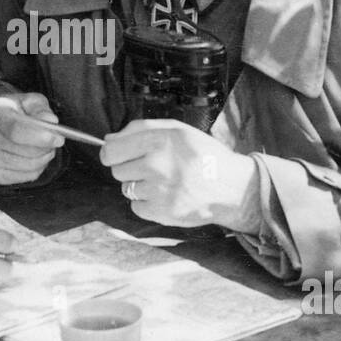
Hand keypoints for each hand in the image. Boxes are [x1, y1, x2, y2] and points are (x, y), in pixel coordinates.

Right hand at [0, 93, 64, 185]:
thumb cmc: (13, 112)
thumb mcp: (27, 101)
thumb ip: (40, 108)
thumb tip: (51, 121)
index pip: (15, 130)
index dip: (39, 136)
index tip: (58, 138)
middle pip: (25, 151)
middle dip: (47, 147)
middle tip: (57, 139)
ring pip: (30, 166)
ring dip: (45, 157)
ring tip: (45, 146)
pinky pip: (29, 176)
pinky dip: (39, 167)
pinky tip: (35, 156)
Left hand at [101, 120, 262, 231]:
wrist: (231, 187)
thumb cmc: (203, 155)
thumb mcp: (177, 129)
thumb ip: (140, 129)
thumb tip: (108, 139)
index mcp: (158, 140)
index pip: (111, 150)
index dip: (112, 153)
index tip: (119, 155)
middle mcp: (156, 165)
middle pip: (117, 170)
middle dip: (130, 168)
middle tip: (153, 168)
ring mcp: (158, 191)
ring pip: (127, 189)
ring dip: (141, 186)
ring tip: (165, 181)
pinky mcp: (161, 212)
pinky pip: (136, 207)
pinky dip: (147, 203)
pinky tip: (166, 195)